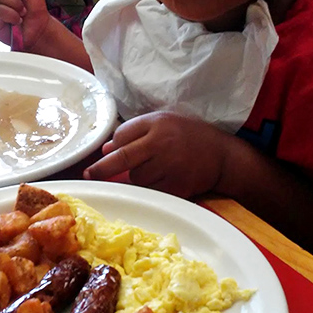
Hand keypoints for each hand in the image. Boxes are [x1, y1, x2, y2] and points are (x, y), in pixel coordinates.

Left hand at [84, 112, 226, 197]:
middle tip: (89, 175)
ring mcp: (169, 165)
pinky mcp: (176, 185)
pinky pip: (151, 190)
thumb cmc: (191, 136)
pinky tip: (163, 179)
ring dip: (137, 176)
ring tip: (157, 168)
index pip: (122, 135)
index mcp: (157, 122)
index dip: (113, 146)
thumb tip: (106, 149)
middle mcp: (162, 142)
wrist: (223, 156)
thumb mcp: (165, 123)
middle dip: (102, 168)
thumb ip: (136, 132)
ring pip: (136, 177)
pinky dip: (150, 187)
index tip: (107, 153)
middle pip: (122, 157)